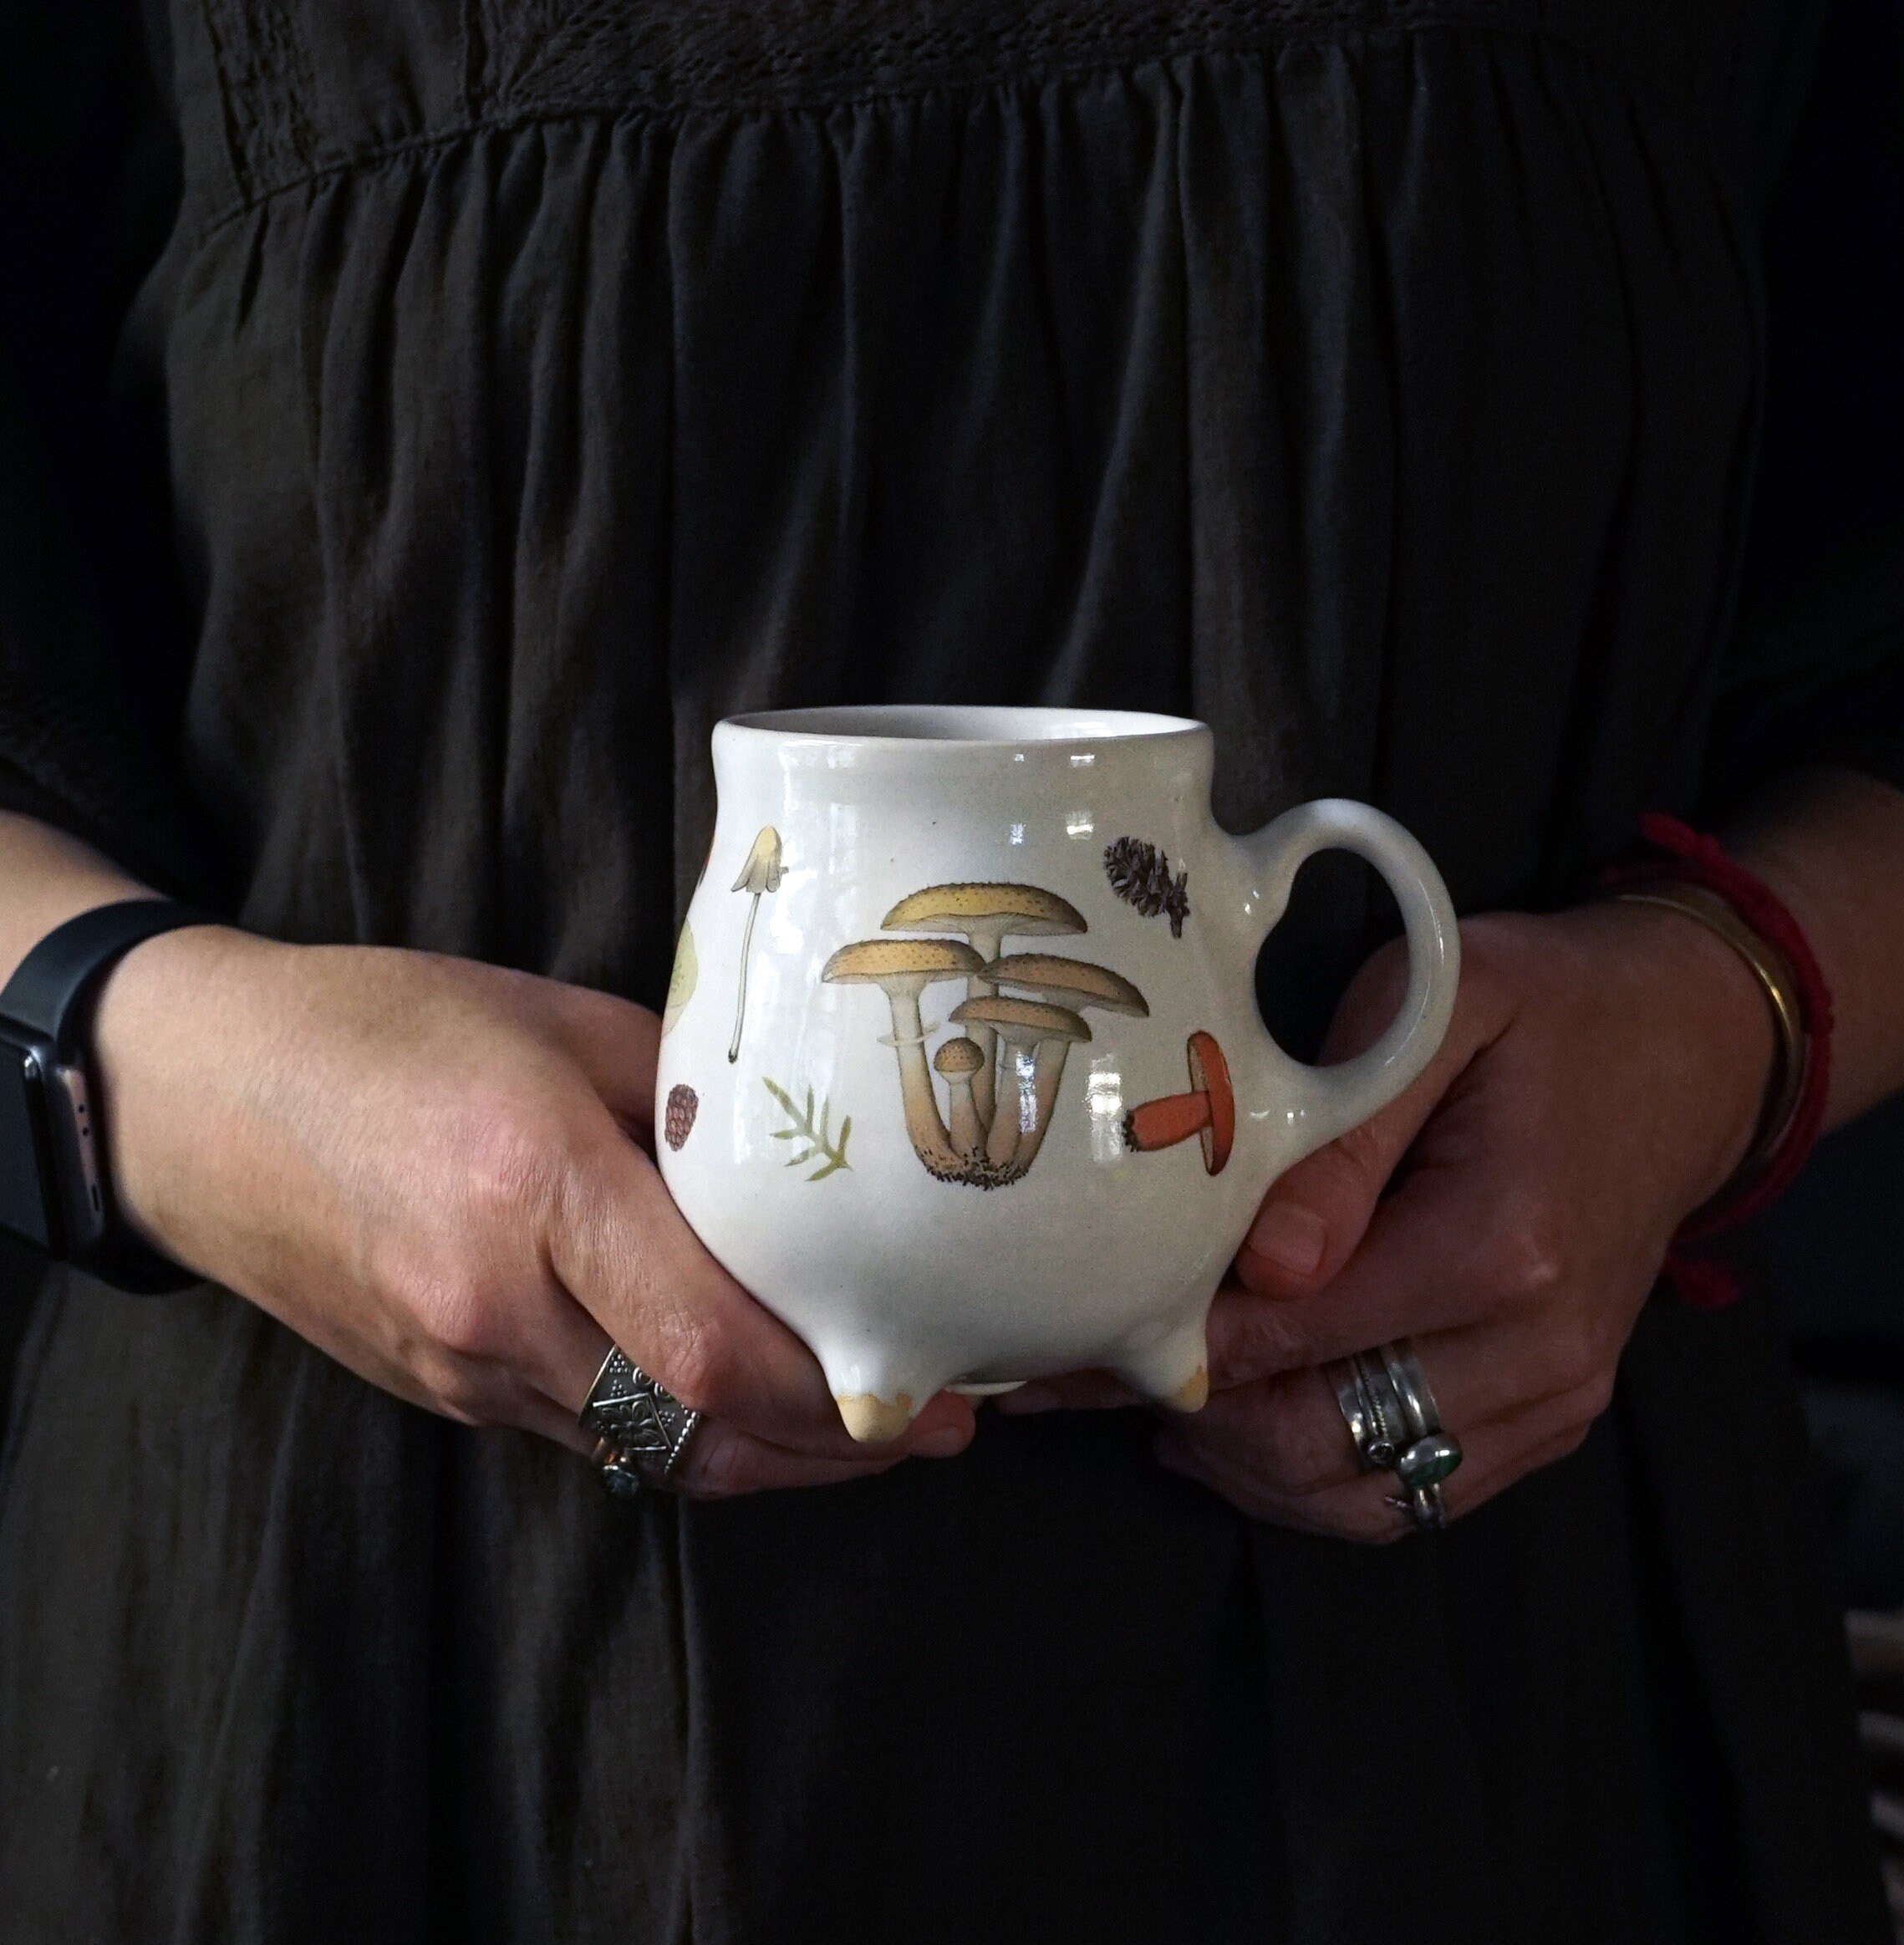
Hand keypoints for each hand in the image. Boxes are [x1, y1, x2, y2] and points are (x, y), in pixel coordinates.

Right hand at [90, 930, 974, 1494]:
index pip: (711, 1346)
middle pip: (699, 1431)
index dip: (841, 1391)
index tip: (938, 1387)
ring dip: (773, 1459)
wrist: (195, 1098)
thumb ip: (687, 1103)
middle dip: (838, 1446)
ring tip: (869, 1426)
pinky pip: (595, 1443)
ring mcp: (464, 1369)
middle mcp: (497, 1307)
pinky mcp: (445, 1393)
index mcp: (535, 1189)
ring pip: (653, 1457)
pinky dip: (687, 1441)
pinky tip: (747, 1410)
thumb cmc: (379, 1029)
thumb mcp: (559, 1021)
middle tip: (936, 1425)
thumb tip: (798, 1164)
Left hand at [1000, 901, 1774, 1538]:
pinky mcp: (1558, 1413)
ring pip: (1366, 1497)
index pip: (1291, 1341)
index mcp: (1498, 1247)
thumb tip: (1262, 1268)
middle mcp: (1538, 1348)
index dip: (1169, 1350)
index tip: (1076, 1337)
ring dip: (1247, 1469)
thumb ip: (1345, 1139)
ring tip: (1159, 1404)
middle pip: (1319, 1445)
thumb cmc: (1546, 1008)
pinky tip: (1250, 1428)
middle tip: (1095, 1375)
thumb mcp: (1437, 1009)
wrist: (1688, 1049)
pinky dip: (1324, 1481)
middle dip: (1193, 1423)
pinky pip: (1423, 1496)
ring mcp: (1558, 1395)